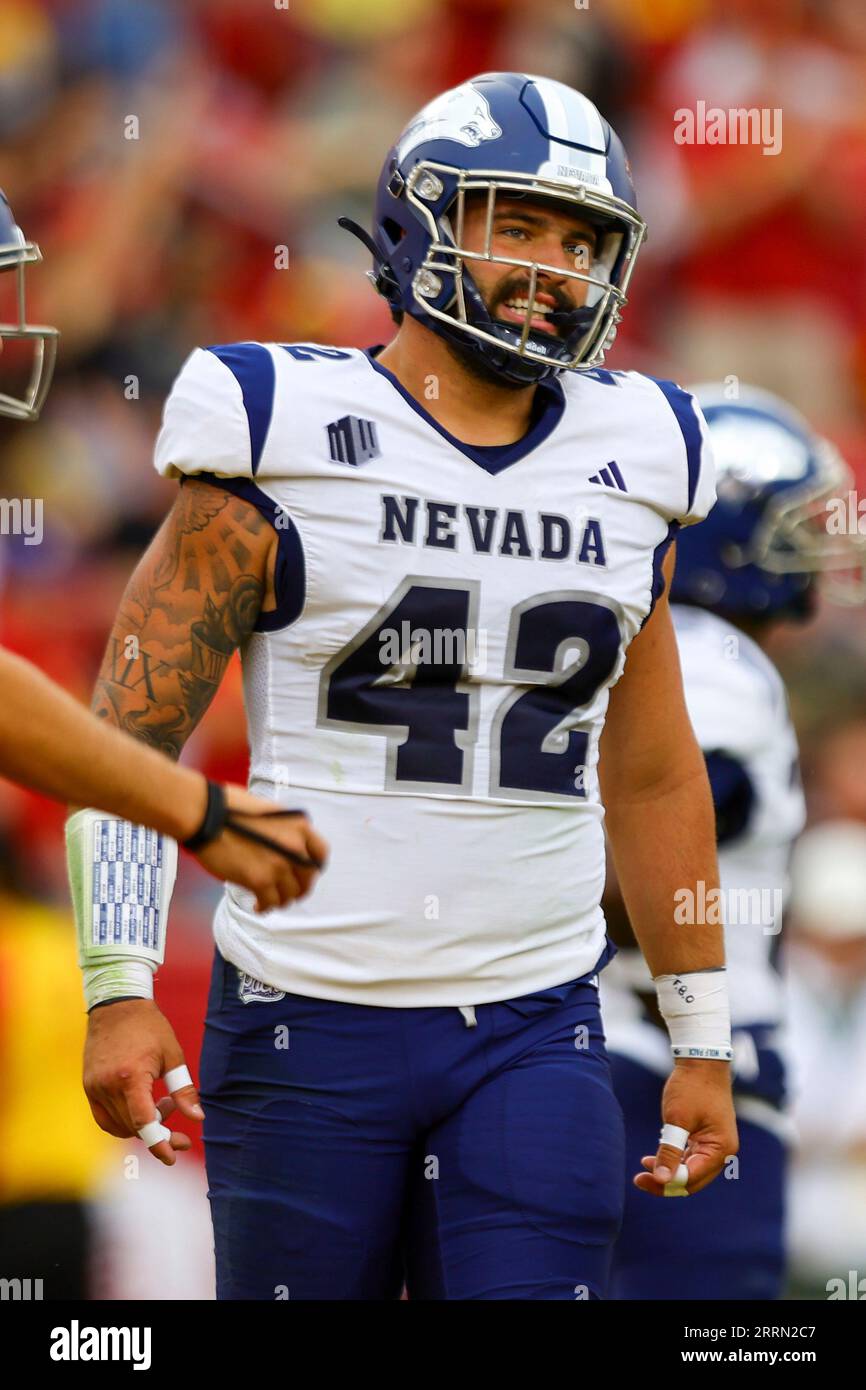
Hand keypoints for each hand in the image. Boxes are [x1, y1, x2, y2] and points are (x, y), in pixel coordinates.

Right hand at [84, 999, 201, 1165]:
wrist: (117, 1005)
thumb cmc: (150, 1027)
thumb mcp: (173, 1055)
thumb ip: (184, 1090)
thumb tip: (198, 1119)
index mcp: (131, 1077)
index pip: (144, 1123)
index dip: (159, 1143)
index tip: (173, 1156)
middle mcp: (108, 1086)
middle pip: (133, 1127)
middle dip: (160, 1134)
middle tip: (181, 1130)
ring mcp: (94, 1087)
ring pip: (119, 1125)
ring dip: (143, 1125)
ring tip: (163, 1104)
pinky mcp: (88, 1086)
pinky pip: (104, 1118)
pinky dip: (123, 1122)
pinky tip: (143, 1110)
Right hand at [192, 784, 328, 911]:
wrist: (206, 815)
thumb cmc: (229, 809)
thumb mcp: (269, 812)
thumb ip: (284, 830)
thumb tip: (287, 848)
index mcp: (300, 826)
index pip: (321, 854)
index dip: (313, 868)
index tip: (304, 874)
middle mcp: (295, 846)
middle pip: (307, 879)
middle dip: (297, 888)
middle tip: (286, 892)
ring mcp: (279, 865)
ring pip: (290, 894)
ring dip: (280, 899)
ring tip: (269, 899)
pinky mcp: (260, 880)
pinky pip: (270, 903)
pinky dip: (264, 907)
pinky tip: (257, 906)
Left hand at [634, 1058, 738, 1196]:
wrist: (702, 1060)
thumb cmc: (691, 1087)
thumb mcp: (677, 1119)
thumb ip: (670, 1152)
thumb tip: (661, 1180)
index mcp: (720, 1149)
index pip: (691, 1178)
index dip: (665, 1184)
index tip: (640, 1178)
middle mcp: (723, 1152)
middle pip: (693, 1180)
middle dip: (666, 1182)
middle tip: (639, 1179)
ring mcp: (716, 1145)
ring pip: (691, 1170)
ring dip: (669, 1171)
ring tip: (644, 1166)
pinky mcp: (708, 1138)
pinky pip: (691, 1158)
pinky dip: (675, 1160)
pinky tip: (655, 1157)